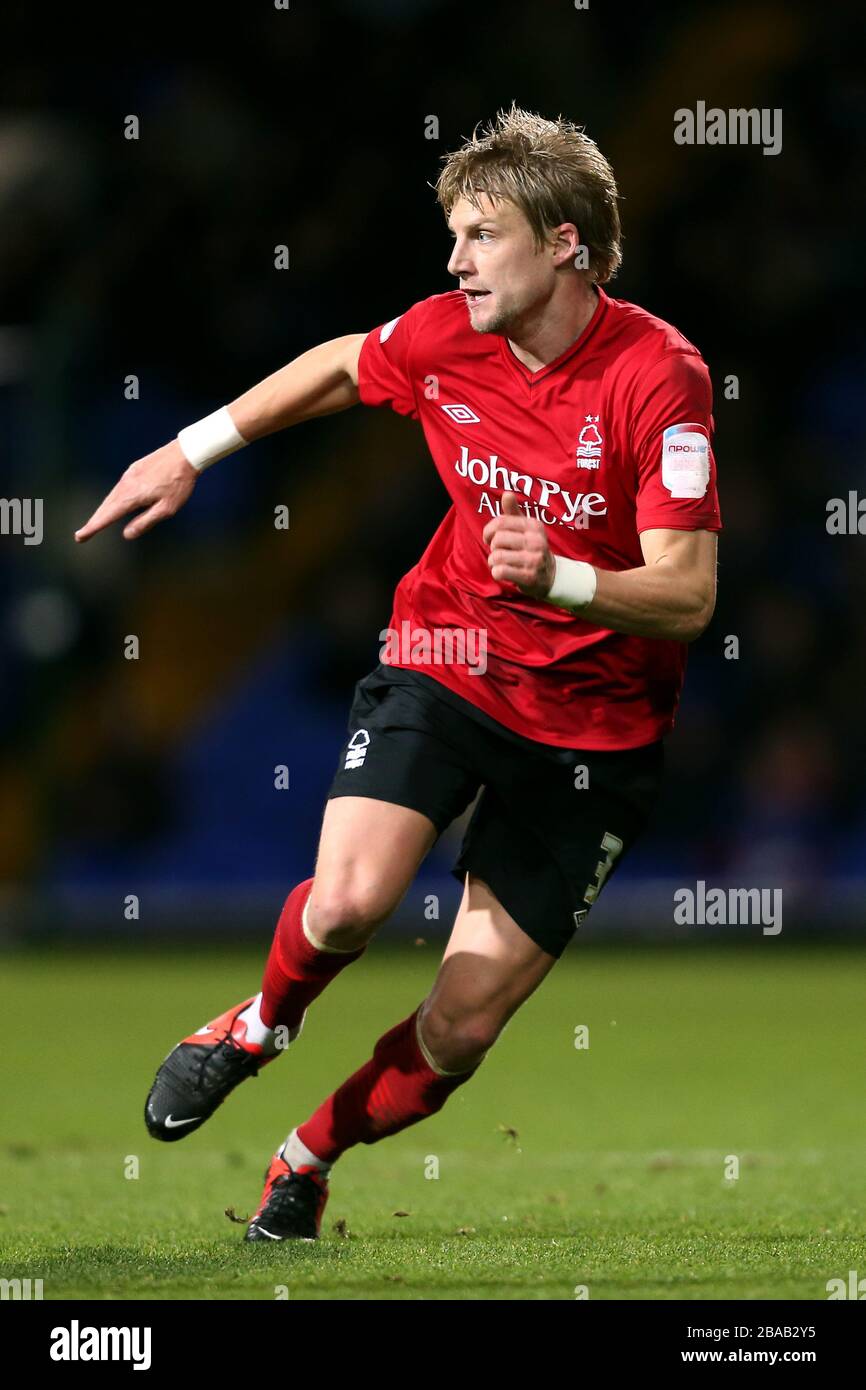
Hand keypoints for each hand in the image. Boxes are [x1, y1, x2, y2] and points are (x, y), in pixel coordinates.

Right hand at [74, 439, 197, 541]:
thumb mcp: (167, 509)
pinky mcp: (134, 469)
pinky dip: (112, 499)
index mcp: (132, 496)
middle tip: (82, 535)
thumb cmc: (179, 483)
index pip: (107, 516)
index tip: (80, 537)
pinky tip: (114, 504)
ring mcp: (128, 475)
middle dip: (94, 521)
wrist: (185, 454)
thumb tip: (126, 535)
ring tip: (96, 523)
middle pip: (105, 506)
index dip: (93, 527)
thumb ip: (145, 522)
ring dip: (103, 510)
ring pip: (111, 496)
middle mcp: (125, 484)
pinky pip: (119, 488)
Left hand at [482, 491, 554, 598]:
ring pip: (496, 556)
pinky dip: (497, 573)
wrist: (550, 575)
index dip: (488, 530)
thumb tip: (507, 494)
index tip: (489, 537)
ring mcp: (534, 560)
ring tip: (501, 563)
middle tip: (500, 552)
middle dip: (493, 547)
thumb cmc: (531, 548)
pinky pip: (500, 572)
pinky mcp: (529, 577)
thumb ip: (513, 512)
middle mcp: (537, 541)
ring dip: (493, 562)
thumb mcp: (525, 528)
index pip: (501, 522)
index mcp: (534, 525)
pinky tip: (504, 572)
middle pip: (497, 539)